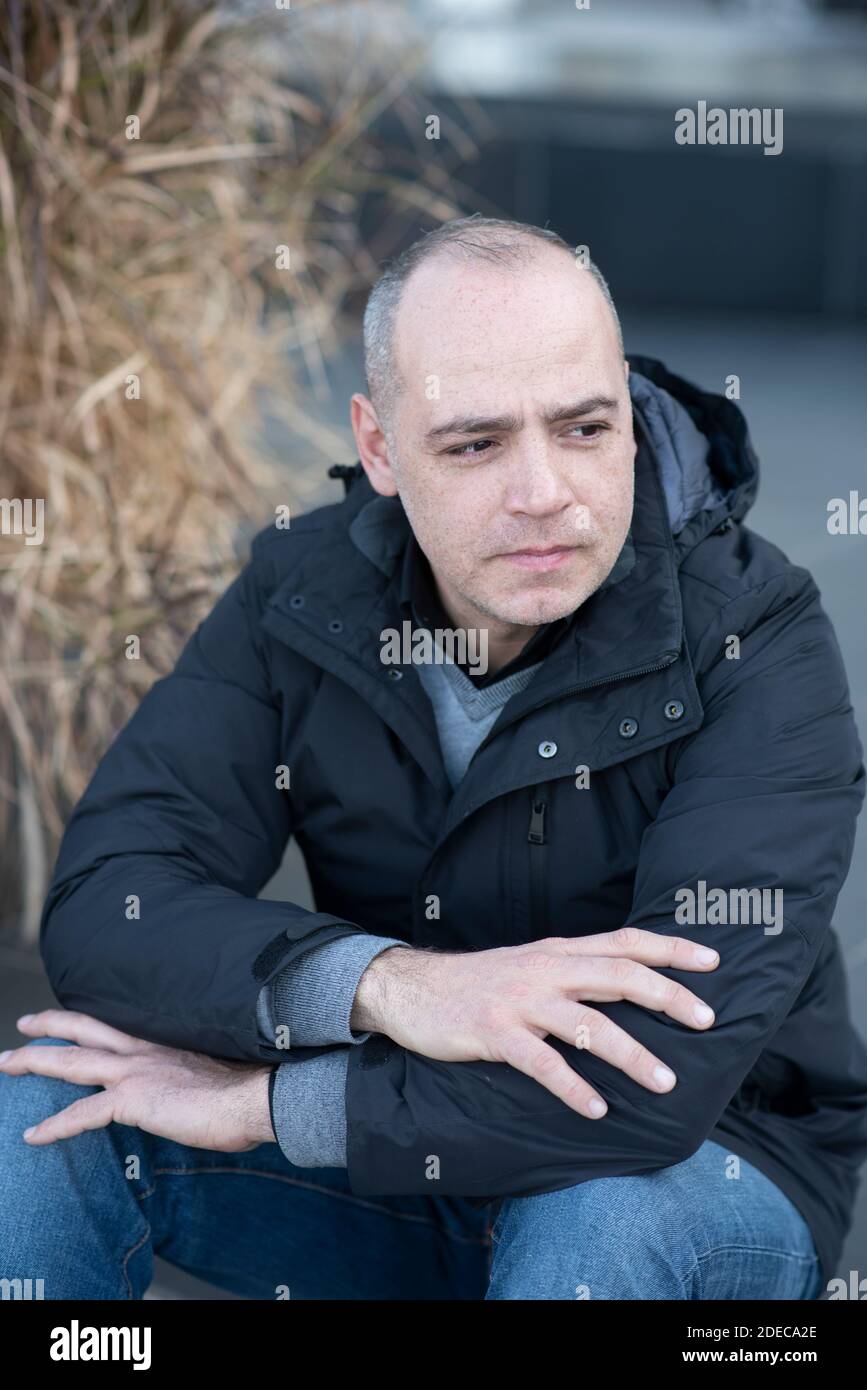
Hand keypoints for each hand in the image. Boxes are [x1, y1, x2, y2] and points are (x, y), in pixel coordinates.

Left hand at [0, 1009, 274, 1150]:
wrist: (257, 1093)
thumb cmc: (249, 1085)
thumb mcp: (217, 1068)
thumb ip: (195, 1072)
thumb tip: (197, 1085)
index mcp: (165, 1039)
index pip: (118, 1024)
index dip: (90, 1019)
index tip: (72, 1017)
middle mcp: (145, 1049)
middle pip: (84, 1029)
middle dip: (49, 1026)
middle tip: (24, 1026)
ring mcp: (136, 1071)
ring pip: (71, 1061)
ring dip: (34, 1061)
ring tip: (8, 1063)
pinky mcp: (133, 1100)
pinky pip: (80, 1115)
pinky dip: (53, 1125)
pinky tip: (33, 1135)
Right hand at [352, 928, 718, 1117]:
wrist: (411, 988)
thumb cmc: (478, 983)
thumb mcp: (530, 965)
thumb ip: (574, 972)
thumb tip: (630, 986)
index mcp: (558, 951)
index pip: (624, 941)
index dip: (670, 948)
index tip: (713, 960)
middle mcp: (545, 969)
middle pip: (617, 975)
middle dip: (666, 995)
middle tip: (706, 1020)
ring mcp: (520, 1000)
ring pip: (588, 1024)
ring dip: (631, 1053)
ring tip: (665, 1082)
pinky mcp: (495, 1032)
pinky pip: (542, 1063)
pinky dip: (572, 1087)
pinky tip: (597, 1109)